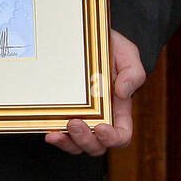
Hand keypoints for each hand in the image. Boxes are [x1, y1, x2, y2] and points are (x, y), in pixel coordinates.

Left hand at [45, 29, 145, 155]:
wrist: (85, 35)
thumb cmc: (110, 46)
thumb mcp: (128, 55)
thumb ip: (134, 73)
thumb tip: (123, 93)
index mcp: (118, 110)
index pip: (121, 135)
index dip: (113, 138)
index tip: (102, 128)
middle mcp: (98, 117)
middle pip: (96, 145)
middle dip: (86, 140)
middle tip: (75, 123)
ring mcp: (78, 115)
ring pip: (75, 143)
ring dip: (67, 143)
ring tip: (56, 133)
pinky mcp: (60, 109)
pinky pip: (57, 130)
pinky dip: (54, 134)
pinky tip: (46, 129)